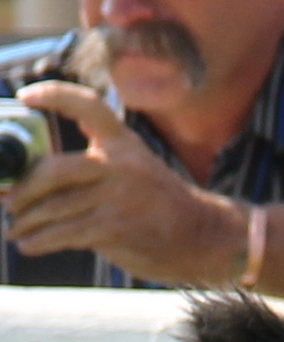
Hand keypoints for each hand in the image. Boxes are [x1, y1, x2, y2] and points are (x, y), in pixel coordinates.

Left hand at [4, 81, 245, 284]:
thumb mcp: (138, 170)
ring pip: (55, 207)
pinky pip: (65, 233)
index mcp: (126, 145)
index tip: (25, 97)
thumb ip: (99, 163)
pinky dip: (40, 241)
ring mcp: (119, 198)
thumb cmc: (163, 208)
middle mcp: (121, 166)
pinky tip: (29, 245)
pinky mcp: (116, 228)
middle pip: (54, 169)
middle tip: (10, 202)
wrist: (205, 238)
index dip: (54, 96)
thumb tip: (43, 167)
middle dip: (24, 190)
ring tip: (15, 230)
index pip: (88, 107)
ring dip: (27, 222)